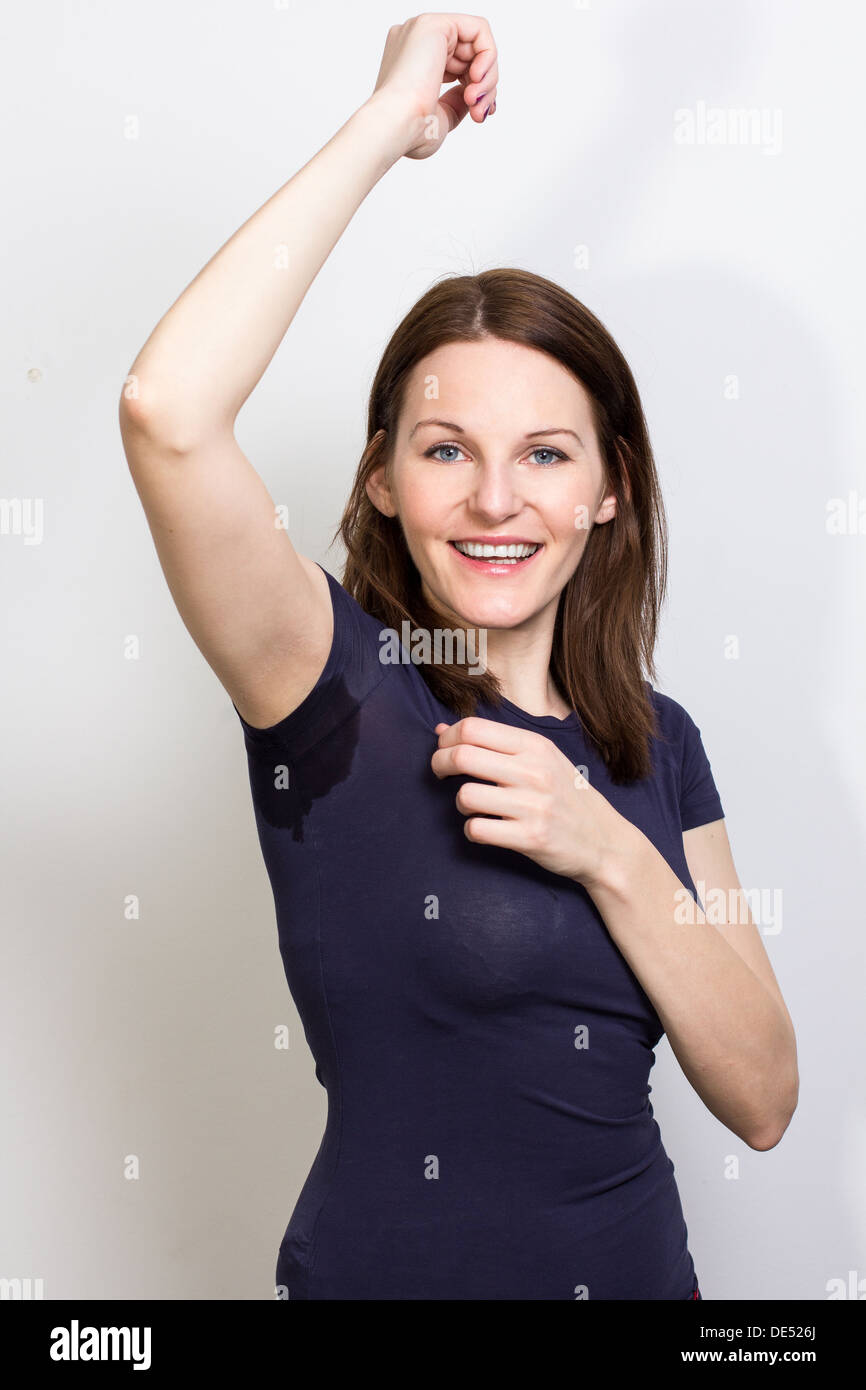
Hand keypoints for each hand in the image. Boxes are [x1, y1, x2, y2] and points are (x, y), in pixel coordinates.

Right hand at [369, 13, 498, 159]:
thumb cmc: (408, 130)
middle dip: (485, 85)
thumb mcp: (441, 117)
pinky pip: (479, 29)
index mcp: (412, 61)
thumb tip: (473, 93)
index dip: (477, 87)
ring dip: (488, 76)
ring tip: (476, 101)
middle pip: (470, 53)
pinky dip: (488, 55)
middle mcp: (416, 42)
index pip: (457, 64)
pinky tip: (477, 78)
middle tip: (480, 112)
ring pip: (477, 43)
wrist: (394, 126)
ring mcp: (423, 30)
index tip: (480, 112)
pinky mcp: (434, 24)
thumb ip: (457, 101)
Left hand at [430, 716, 625, 887]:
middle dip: (439, 764)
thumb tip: (440, 731)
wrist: (604, 841)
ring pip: (465, 796)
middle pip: (462, 756)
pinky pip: (476, 829)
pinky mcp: (530, 838)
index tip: (443, 751)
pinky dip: (472, 830)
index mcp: (535, 745)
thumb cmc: (566, 796)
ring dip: (460, 803)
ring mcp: (533, 805)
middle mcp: (534, 771)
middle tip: (440, 774)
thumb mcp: (541, 759)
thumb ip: (495, 743)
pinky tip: (484, 828)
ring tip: (473, 807)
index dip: (447, 739)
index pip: (473, 728)